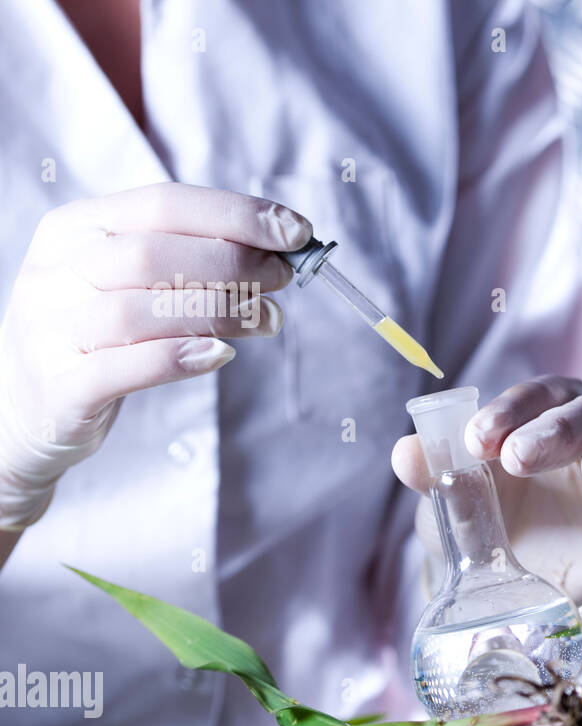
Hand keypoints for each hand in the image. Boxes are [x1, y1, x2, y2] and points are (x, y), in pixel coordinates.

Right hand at [0, 183, 311, 529]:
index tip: (294, 230)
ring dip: (221, 311)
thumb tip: (276, 247)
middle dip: (235, 263)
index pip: (163, 204)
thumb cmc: (96, 333)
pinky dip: (180, 357)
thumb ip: (188, 258)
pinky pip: (126, 367)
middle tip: (283, 278)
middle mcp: (56, 271)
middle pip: (155, 253)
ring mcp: (51, 329)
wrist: (21, 407)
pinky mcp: (62, 387)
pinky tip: (223, 354)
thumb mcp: (127, 280)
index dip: (236, 214)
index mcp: (75, 228)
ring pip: (142, 310)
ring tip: (269, 319)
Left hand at [392, 375, 581, 604]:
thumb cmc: (493, 526)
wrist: (520, 591)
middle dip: (557, 430)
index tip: (475, 440)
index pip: (541, 395)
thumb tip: (405, 452)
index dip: (512, 410)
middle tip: (516, 459)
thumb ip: (436, 475)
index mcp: (550, 416)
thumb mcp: (456, 506)